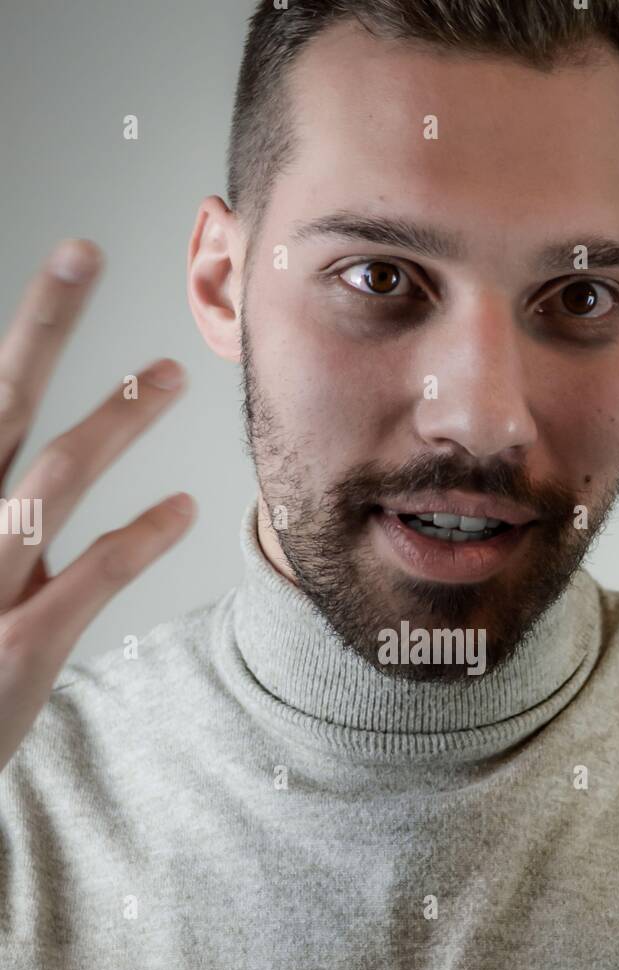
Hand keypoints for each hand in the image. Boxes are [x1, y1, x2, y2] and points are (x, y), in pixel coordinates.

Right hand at [0, 239, 195, 774]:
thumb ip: (0, 491)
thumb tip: (27, 432)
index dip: (32, 328)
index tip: (74, 260)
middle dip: (39, 328)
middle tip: (84, 253)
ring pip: (49, 483)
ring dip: (112, 420)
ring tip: (170, 373)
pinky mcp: (17, 648)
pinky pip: (89, 579)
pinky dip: (139, 539)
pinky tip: (182, 508)